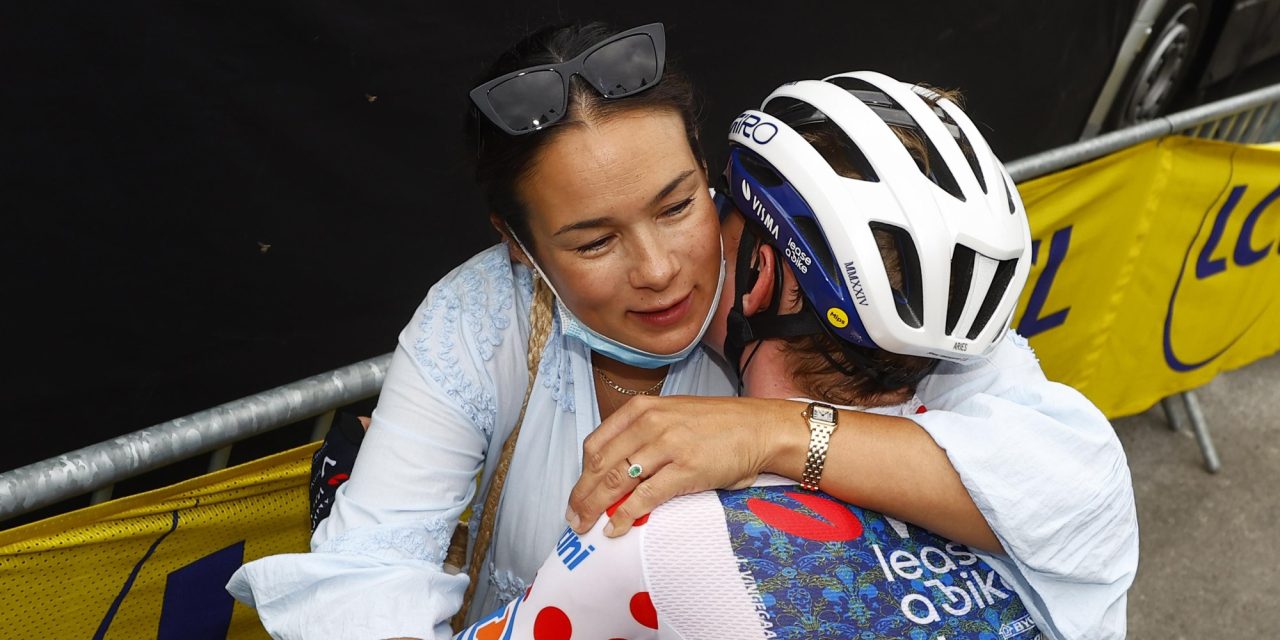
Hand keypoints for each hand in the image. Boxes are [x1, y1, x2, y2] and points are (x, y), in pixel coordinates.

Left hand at [565, 395, 795, 537]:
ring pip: (616, 481)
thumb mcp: (672, 417)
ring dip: (595, 508)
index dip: (581, 474)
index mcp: (642, 409)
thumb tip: (615, 474)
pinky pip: (645, 496)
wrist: (759, 428)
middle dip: (581, 496)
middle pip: (600, 465)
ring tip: (585, 526)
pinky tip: (615, 529)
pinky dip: (625, 516)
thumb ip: (642, 437)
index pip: (596, 444)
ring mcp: (667, 445)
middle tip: (573, 518)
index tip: (577, 494)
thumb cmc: (718, 426)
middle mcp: (650, 423)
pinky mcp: (685, 469)